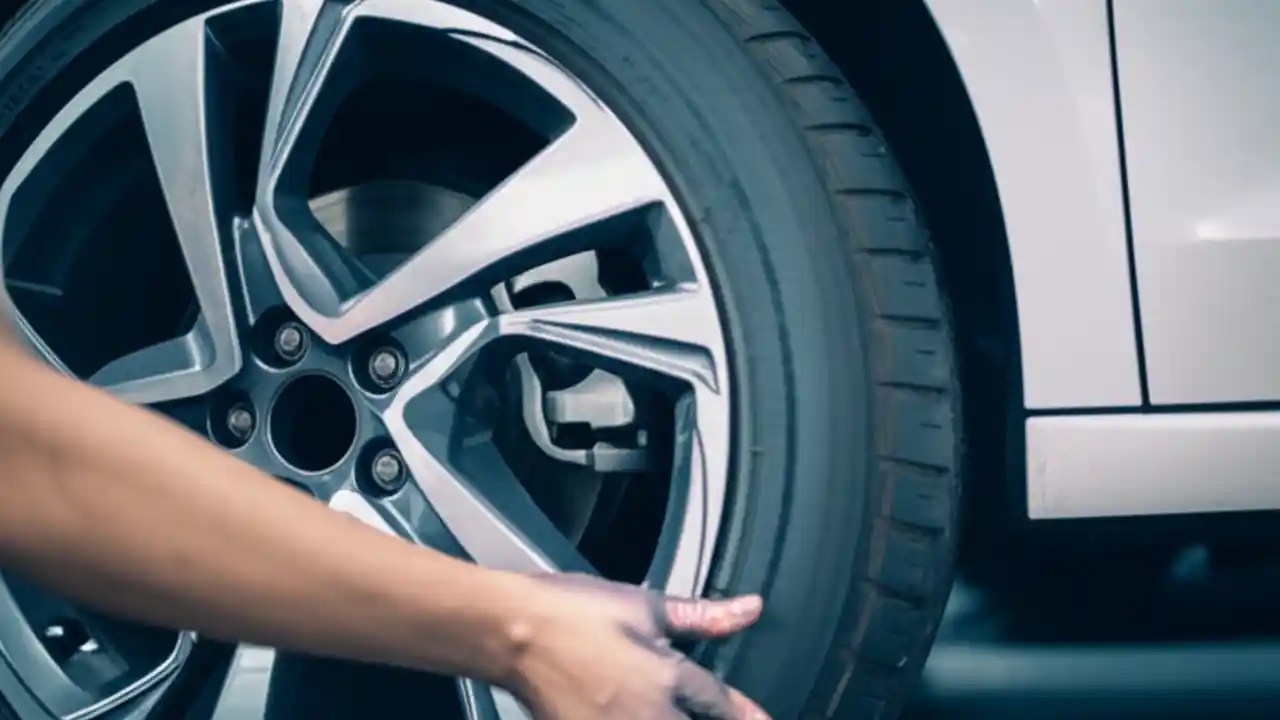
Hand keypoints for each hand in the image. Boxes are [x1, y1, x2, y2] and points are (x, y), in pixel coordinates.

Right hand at [505, 574, 769, 719]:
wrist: (510, 632)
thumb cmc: (570, 613)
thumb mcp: (642, 606)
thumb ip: (701, 617)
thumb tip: (749, 610)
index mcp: (666, 680)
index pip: (723, 707)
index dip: (746, 714)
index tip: (761, 719)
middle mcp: (647, 718)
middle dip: (713, 718)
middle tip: (719, 712)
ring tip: (671, 708)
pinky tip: (638, 713)